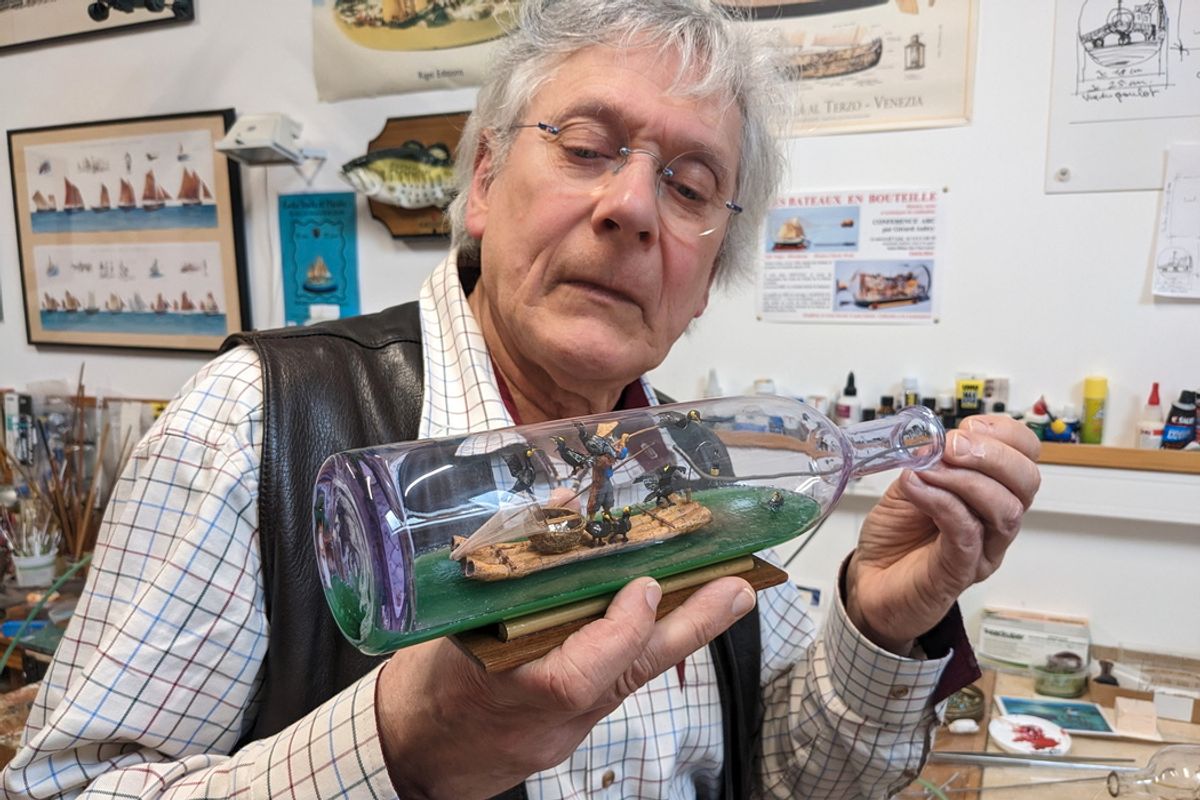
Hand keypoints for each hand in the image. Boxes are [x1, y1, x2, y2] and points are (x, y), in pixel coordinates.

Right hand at [376, 574, 757, 798]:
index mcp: (507, 688)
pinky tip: (673, 622)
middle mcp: (549, 718)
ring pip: (634, 681)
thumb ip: (509, 564)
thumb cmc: (423, 687)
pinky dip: (644, 651)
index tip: (648, 585)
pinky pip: (616, 688)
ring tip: (730, 596)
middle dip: (692, 628)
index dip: (622, 628)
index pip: (582, 669)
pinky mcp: (572, 736)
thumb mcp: (453, 622)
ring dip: (683, 635)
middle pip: (632, 673)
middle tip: (738, 590)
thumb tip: (565, 509)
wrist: (410, 755)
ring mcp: (565, 733)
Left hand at [846, 414, 1040, 653]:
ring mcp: (984, 550)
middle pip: (1027, 482)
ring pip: (1005, 510)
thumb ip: (927, 460)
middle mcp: (996, 523)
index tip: (967, 426)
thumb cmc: (894, 536)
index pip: (1026, 456)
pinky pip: (967, 534)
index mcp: (991, 492)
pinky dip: (942, 503)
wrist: (869, 581)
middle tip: (950, 446)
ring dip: (965, 478)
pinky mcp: (960, 572)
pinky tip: (917, 488)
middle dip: (991, 454)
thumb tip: (935, 437)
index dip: (1005, 434)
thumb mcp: (910, 482)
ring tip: (926, 468)